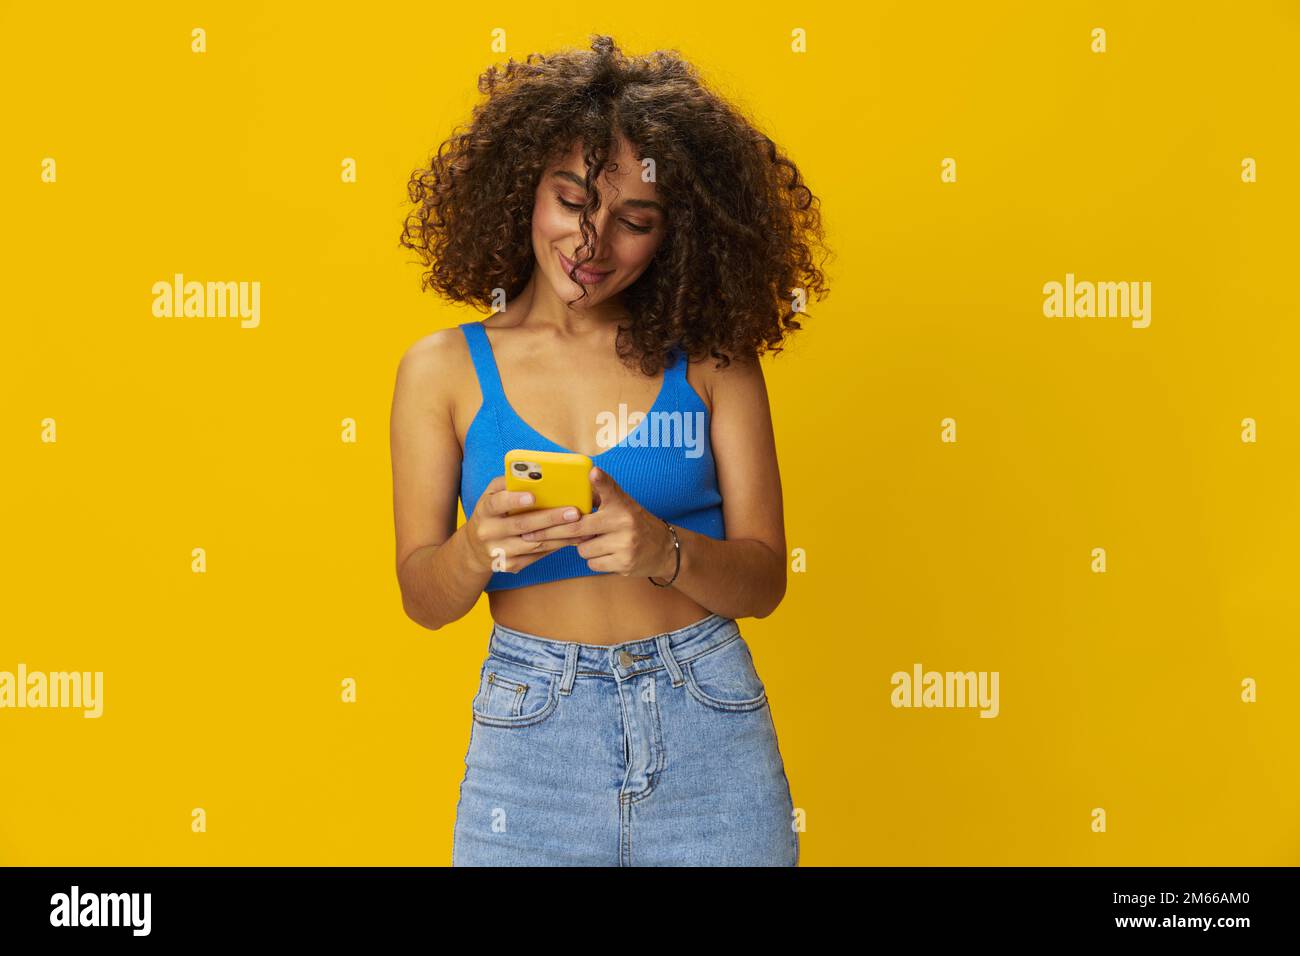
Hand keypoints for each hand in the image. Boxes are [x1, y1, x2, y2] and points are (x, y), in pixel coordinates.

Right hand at [464, 475, 588, 574]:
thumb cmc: (492, 513)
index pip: (497, 503)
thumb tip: (538, 473)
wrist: (476, 548)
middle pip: (522, 525)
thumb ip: (510, 482)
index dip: (514, 500)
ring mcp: (499, 552)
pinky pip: (537, 556)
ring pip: (534, 544)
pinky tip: (573, 539)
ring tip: (581, 527)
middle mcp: (489, 532)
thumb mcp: (492, 495)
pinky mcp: (510, 565)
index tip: (533, 496)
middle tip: (574, 512)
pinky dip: (557, 547)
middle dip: (550, 518)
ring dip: (560, 536)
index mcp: (485, 510)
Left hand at [520, 466, 676, 578]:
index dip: (600, 481)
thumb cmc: (635, 522)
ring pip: (583, 549)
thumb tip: (580, 480)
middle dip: (551, 532)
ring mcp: (625, 545)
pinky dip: (594, 559)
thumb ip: (602, 494)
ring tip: (597, 541)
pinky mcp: (624, 564)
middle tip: (529, 532)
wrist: (663, 549)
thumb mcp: (623, 504)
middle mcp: (624, 523)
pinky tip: (607, 553)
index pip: (610, 489)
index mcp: (622, 505)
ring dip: (582, 547)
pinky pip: (593, 563)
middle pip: (578, 528)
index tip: (592, 471)